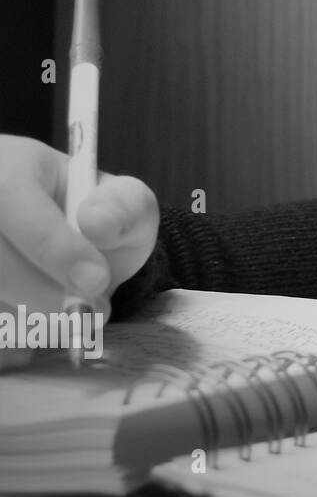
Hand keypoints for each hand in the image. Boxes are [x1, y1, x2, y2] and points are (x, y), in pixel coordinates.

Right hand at [0, 134, 158, 368]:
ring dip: (31, 314)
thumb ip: (125, 207)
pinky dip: (15, 331)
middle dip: (45, 292)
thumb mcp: (124, 203)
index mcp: (6, 165)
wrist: (67, 239)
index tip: (96, 279)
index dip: (53, 246)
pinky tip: (38, 317)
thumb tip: (97, 224)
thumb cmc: (91, 215)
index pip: (10, 200)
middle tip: (90, 309)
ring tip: (69, 312)